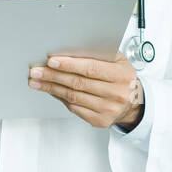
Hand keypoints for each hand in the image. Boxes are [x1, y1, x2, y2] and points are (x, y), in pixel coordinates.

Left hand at [28, 50, 143, 128]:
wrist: (134, 102)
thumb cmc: (122, 78)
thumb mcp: (118, 61)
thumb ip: (99, 53)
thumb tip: (70, 51)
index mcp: (121, 75)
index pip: (90, 68)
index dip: (69, 64)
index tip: (51, 61)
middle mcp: (116, 93)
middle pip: (78, 83)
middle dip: (53, 76)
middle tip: (36, 71)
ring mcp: (108, 109)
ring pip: (73, 97)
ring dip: (51, 88)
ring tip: (37, 81)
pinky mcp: (100, 120)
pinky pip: (74, 108)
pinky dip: (60, 98)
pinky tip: (51, 91)